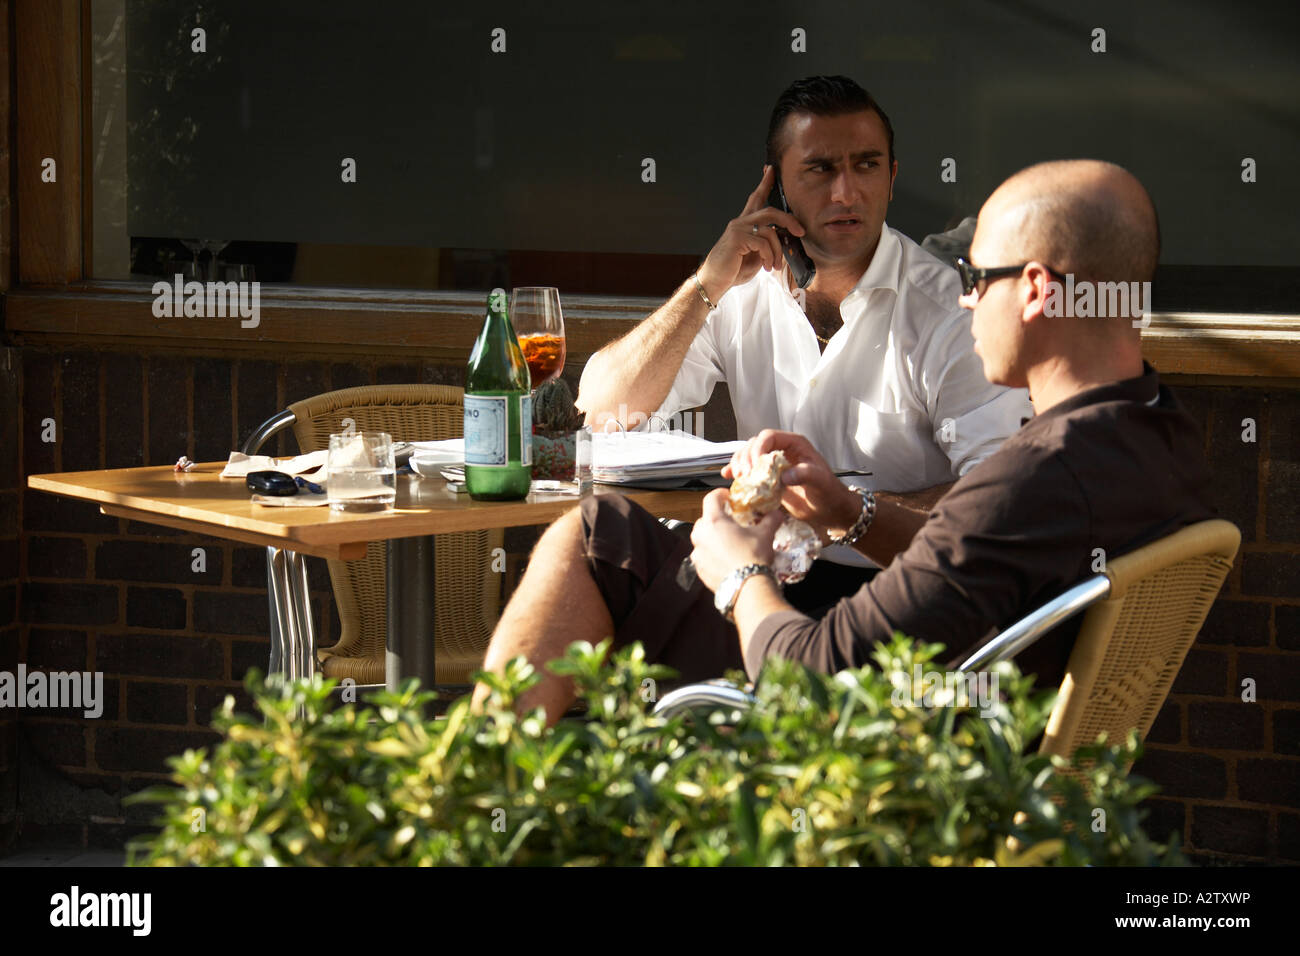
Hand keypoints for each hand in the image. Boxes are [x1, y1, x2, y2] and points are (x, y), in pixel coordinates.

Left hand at [688, 488, 784, 591]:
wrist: (746, 588)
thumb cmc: (753, 557)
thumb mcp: (765, 534)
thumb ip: (770, 520)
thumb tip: (777, 514)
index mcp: (714, 521)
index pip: (711, 498)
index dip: (720, 494)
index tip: (728, 497)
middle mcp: (701, 535)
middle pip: (705, 519)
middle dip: (718, 519)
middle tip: (732, 522)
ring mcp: (697, 553)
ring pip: (702, 539)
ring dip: (713, 537)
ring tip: (729, 543)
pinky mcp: (699, 569)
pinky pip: (703, 556)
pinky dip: (712, 555)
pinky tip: (726, 560)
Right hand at [696, 165, 805, 300]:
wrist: (713, 282)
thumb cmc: (731, 270)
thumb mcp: (754, 256)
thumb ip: (766, 245)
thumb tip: (781, 240)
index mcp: (744, 225)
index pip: (755, 199)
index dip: (764, 183)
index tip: (771, 170)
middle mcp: (740, 223)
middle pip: (770, 211)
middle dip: (789, 220)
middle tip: (800, 232)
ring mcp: (738, 229)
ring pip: (770, 230)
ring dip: (778, 250)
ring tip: (775, 265)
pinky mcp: (738, 238)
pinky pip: (764, 243)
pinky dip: (770, 256)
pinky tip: (767, 267)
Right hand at [722, 429, 860, 536]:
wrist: (830, 510)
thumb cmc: (829, 493)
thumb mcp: (821, 482)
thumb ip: (806, 474)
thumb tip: (785, 475)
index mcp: (795, 444)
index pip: (769, 436)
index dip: (758, 448)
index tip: (754, 465)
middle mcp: (781, 450)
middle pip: (754, 444)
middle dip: (745, 457)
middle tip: (744, 475)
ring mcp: (773, 465)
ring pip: (748, 455)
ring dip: (739, 464)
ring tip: (738, 478)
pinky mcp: (767, 478)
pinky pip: (748, 470)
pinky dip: (737, 472)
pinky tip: (728, 476)